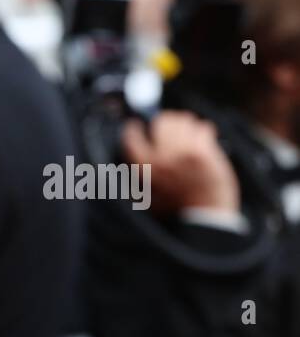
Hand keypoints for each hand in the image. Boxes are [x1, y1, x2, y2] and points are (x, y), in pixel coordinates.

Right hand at [121, 112, 239, 214]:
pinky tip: (200, 145)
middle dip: (163, 125)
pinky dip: (202, 133)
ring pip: (184, 120)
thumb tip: (132, 145)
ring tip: (185, 139)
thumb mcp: (144, 194)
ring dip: (184, 127)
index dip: (134, 128)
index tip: (136, 127)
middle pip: (161, 120)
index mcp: (144, 168)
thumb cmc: (174, 207)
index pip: (131, 136)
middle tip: (166, 133)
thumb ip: (137, 172)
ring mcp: (186, 152)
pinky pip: (204, 127)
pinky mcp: (205, 151)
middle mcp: (163, 157)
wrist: (205, 216)